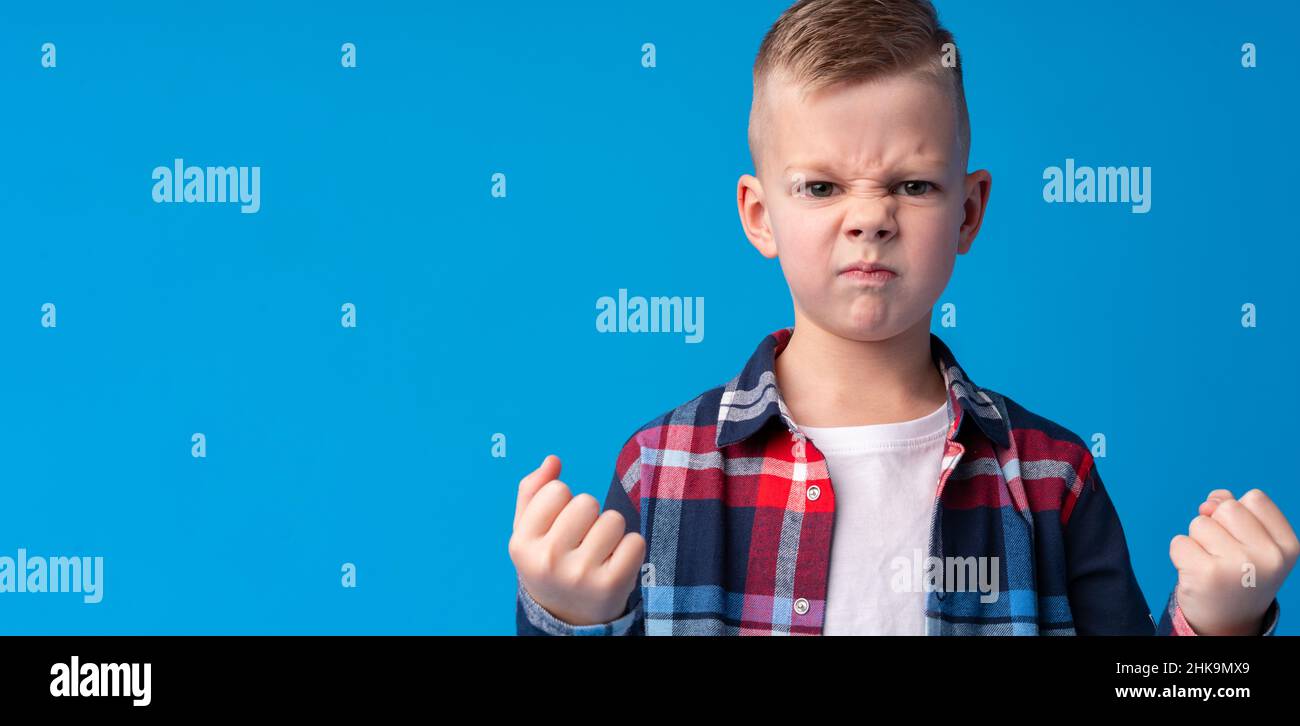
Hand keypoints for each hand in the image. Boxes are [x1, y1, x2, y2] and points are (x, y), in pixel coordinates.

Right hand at [508, 454, 645, 625]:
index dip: (563, 501)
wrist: (568, 616)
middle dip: (589, 514)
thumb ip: (533, 491)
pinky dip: (630, 547)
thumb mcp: (528, 532)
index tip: (560, 524)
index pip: (557, 490)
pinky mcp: (612, 585)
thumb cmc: (549, 563)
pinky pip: (635, 541)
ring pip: (613, 519)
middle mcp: (548, 560)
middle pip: (586, 502)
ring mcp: (581, 575)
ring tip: (599, 551)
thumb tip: (553, 459)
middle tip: (581, 540)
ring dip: (611, 530)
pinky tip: (615, 563)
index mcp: (522, 544)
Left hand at [1169, 489, 1298, 634]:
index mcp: (1287, 546)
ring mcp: (1239, 566)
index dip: (1239, 515)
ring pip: (1199, 522)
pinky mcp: (1207, 574)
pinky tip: (1195, 574)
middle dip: (1216, 525)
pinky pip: (1179, 541)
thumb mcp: (1250, 542)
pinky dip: (1180, 554)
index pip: (1255, 498)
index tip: (1243, 542)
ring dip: (1197, 540)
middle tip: (1224, 555)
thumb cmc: (1237, 573)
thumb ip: (1234, 510)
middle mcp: (1269, 556)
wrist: (1228, 623)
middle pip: (1226, 507)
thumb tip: (1209, 503)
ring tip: (1211, 565)